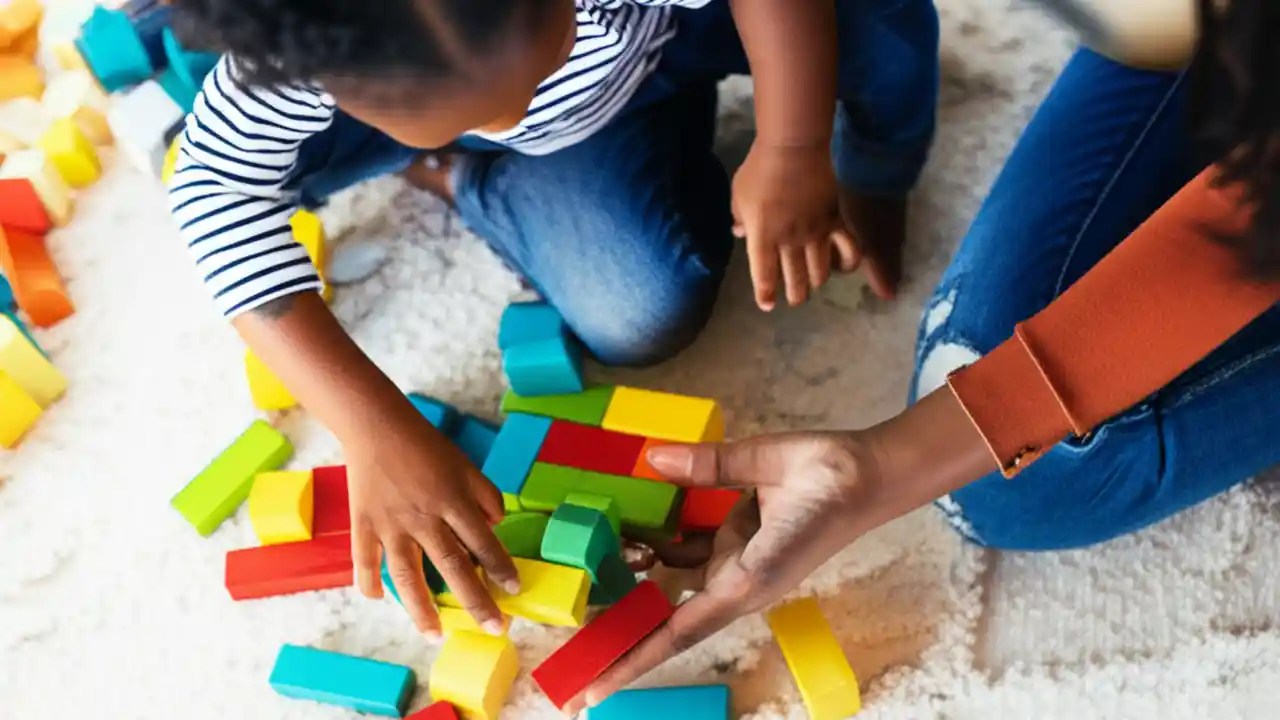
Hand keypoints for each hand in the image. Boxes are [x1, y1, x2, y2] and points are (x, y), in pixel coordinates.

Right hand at [345, 408, 517, 637]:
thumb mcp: (465, 465)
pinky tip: (379, 600)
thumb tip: (495, 528)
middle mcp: (424, 517)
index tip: (514, 590)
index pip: (483, 542)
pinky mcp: (363, 524)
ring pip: (408, 575)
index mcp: (452, 500)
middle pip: (453, 566)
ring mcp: (391, 524)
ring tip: (435, 636)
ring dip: (422, 610)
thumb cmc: (425, 445)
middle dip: (476, 601)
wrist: (376, 425)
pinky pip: (365, 561)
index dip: (501, 567)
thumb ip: (485, 496)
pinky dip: (369, 582)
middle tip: (494, 629)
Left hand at [571, 431, 883, 712]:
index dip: (634, 657)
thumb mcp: (772, 461)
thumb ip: (714, 465)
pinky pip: (687, 548)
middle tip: (569, 653)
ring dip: (632, 581)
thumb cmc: (834, 477)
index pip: (680, 629)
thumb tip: (657, 460)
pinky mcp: (736, 540)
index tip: (596, 686)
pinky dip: (656, 542)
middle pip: (666, 617)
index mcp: (748, 578)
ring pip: (671, 581)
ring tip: (584, 575)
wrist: (873, 475)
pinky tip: (628, 527)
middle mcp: (737, 580)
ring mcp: (735, 562)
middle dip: (621, 632)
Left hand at [733, 141, 859, 310]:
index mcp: (763, 236)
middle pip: (795, 279)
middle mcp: (790, 241)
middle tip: (795, 299)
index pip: (764, 275)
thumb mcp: (739, 193)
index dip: (766, 293)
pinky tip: (846, 267)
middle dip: (795, 294)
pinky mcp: (836, 220)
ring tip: (814, 283)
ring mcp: (816, 233)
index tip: (768, 305)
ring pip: (820, 271)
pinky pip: (848, 249)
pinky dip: (848, 262)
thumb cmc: (760, 168)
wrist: (795, 145)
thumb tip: (740, 232)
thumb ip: (740, 217)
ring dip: (816, 281)